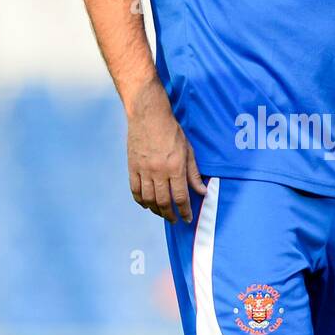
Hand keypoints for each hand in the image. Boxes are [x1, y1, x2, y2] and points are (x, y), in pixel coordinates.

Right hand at [126, 78, 207, 222]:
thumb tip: (202, 191)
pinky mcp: (132, 167)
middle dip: (170, 214)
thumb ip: (194, 173)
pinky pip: (135, 190)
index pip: (181, 197)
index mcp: (175, 167)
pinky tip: (146, 204)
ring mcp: (144, 170)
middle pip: (164, 202)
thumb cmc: (171, 131)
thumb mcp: (188, 150)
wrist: (148, 116)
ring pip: (149, 199)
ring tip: (162, 213)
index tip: (187, 219)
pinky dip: (140, 201)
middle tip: (174, 219)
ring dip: (156, 210)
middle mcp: (159, 171)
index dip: (185, 211)